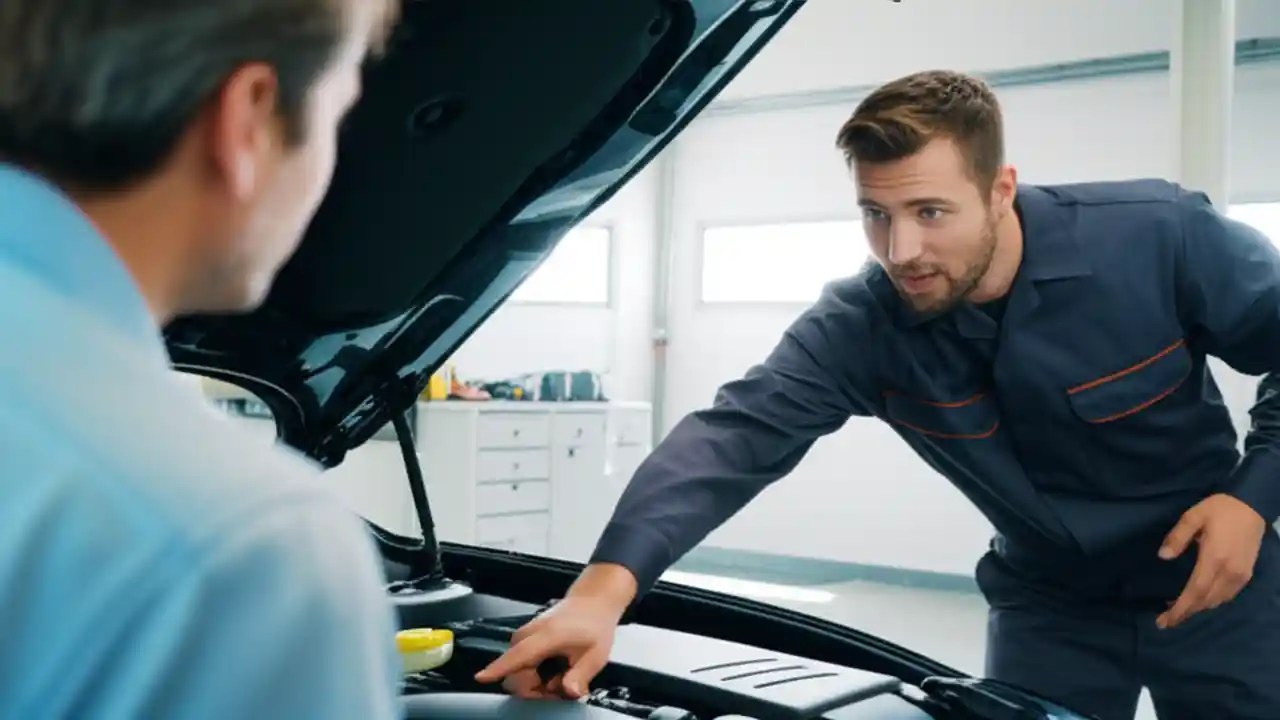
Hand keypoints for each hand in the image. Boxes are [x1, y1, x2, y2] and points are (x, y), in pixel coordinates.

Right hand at [474, 563, 636, 698]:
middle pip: (515, 673)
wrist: (592, 602)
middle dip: (533, 690)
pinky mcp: (523, 639)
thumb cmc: (594, 625)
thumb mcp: (596, 655)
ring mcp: (524, 635)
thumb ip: (581, 675)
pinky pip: (519, 664)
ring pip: (516, 670)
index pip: (518, 656)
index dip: (499, 669)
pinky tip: (553, 672)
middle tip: (559, 691)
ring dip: (535, 683)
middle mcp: (529, 634)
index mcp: (547, 636)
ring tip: (560, 679)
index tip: (482, 677)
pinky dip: (534, 674)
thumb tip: (568, 692)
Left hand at [1156, 493, 1267, 628]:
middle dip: (1185, 613)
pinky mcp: (1247, 574)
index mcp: (1214, 558)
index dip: (1180, 609)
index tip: (1164, 621)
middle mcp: (1229, 572)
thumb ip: (1177, 537)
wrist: (1252, 505)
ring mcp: (1241, 575)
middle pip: (1205, 601)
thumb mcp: (1193, 516)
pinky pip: (1227, 596)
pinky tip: (1198, 598)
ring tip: (1177, 608)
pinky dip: (1210, 601)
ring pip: (1217, 601)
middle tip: (1165, 620)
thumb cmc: (1220, 509)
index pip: (1195, 592)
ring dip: (1197, 608)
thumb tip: (1163, 557)